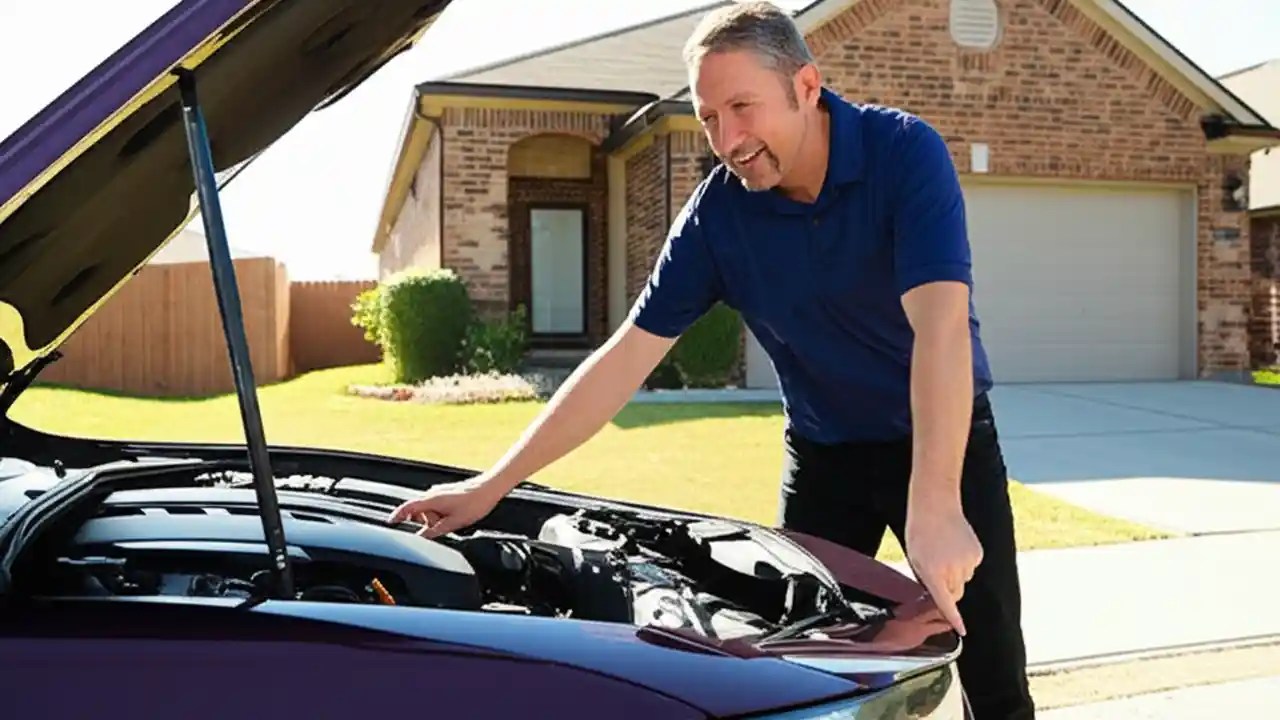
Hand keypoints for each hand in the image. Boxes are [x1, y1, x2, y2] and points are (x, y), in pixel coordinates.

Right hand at [386, 476, 506, 538]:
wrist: (490, 488)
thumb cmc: (475, 503)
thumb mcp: (454, 523)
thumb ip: (435, 531)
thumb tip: (422, 538)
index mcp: (431, 499)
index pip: (407, 507)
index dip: (397, 516)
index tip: (390, 523)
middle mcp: (432, 493)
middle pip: (417, 512)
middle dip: (424, 523)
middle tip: (442, 528)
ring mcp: (439, 492)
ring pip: (427, 510)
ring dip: (434, 520)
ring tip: (452, 522)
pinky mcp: (446, 493)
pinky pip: (435, 506)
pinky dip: (439, 515)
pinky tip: (453, 517)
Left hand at [904, 493, 981, 635]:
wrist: (936, 504)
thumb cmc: (919, 531)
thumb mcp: (915, 558)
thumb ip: (926, 579)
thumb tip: (938, 595)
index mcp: (933, 572)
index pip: (946, 602)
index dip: (954, 618)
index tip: (961, 630)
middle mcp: (952, 570)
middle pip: (955, 593)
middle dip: (947, 588)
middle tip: (936, 568)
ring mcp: (967, 561)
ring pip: (964, 580)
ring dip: (955, 573)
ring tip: (944, 552)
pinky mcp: (977, 554)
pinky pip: (971, 567)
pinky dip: (964, 562)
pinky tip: (954, 547)